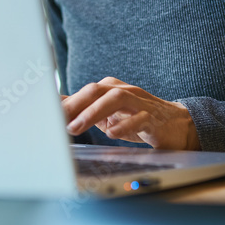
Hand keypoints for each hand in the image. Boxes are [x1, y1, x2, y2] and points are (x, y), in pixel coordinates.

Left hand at [61, 77, 199, 150]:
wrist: (178, 125)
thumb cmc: (138, 118)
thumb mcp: (108, 115)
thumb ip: (84, 110)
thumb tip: (56, 105)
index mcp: (110, 89)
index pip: (84, 92)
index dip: (64, 102)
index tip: (46, 115)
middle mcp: (124, 91)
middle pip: (96, 90)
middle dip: (74, 104)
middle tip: (57, 120)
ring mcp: (140, 103)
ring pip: (116, 99)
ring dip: (93, 112)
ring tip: (76, 127)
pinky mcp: (154, 118)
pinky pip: (139, 118)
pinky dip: (124, 125)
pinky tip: (111, 134)